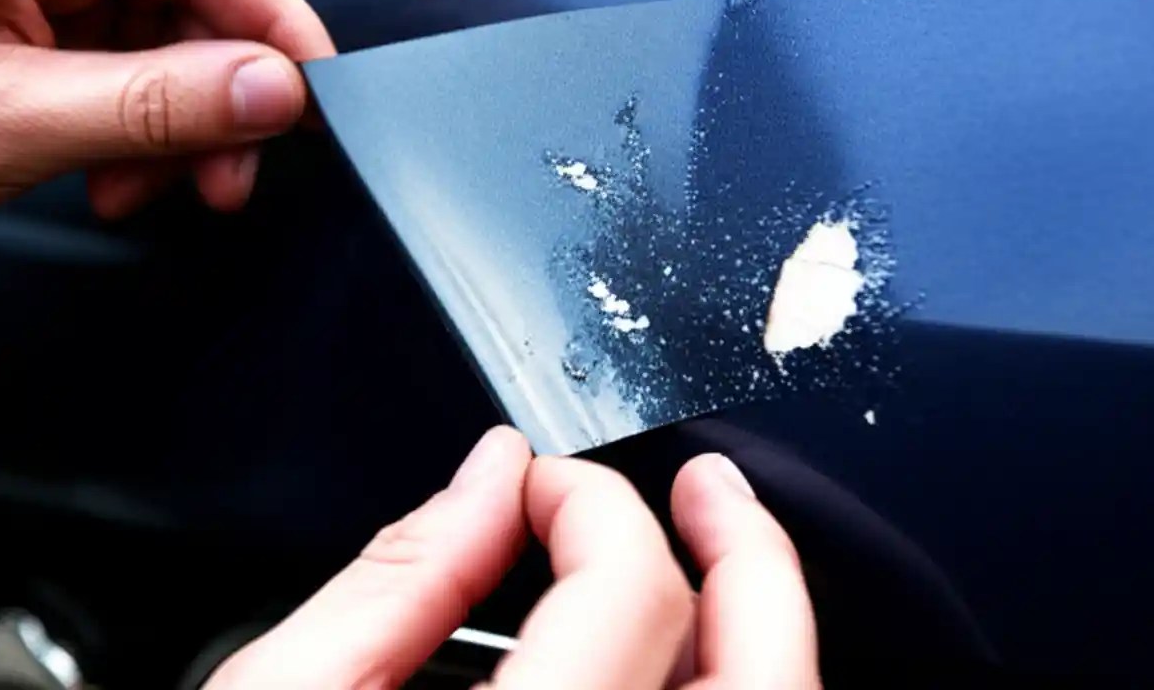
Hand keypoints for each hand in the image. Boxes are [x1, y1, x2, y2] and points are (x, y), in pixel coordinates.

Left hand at [0, 0, 335, 227]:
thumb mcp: (10, 119)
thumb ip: (156, 103)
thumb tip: (274, 91)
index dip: (267, 23)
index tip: (310, 96)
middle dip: (216, 95)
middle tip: (227, 175)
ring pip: (158, 38)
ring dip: (174, 126)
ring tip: (143, 189)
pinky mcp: (21, 20)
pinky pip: (117, 63)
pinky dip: (133, 128)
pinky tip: (111, 174)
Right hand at [202, 427, 820, 688]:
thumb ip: (395, 584)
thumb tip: (481, 483)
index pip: (628, 598)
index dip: (591, 504)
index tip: (539, 486)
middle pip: (758, 674)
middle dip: (744, 555)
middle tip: (706, 491)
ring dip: (757, 629)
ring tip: (721, 558)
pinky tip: (678, 667)